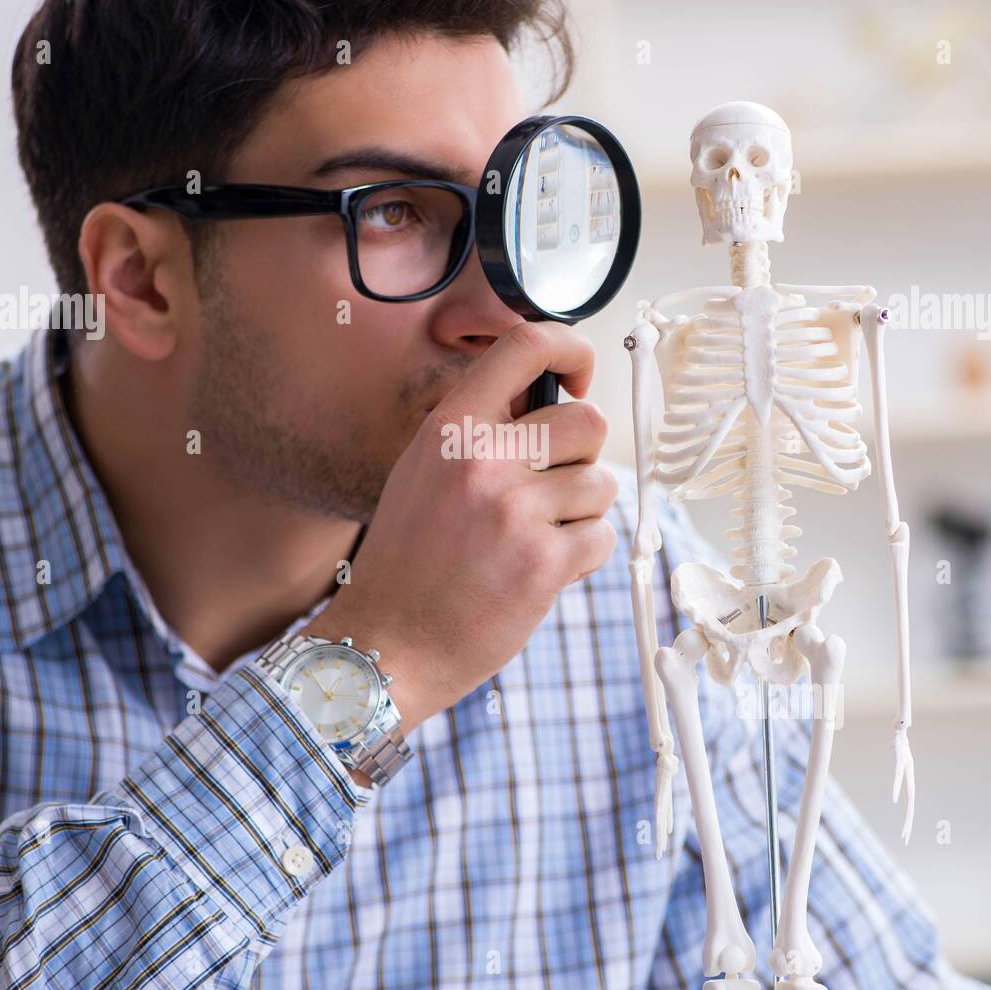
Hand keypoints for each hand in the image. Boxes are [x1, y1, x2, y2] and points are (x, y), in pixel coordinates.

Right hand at [299, 322, 618, 737]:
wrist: (388, 643)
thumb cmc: (408, 561)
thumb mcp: (425, 473)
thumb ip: (481, 431)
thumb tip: (553, 398)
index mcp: (451, 429)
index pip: (526, 346)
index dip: (571, 351)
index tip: (578, 379)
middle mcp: (483, 460)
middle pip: (588, 422)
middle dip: (582, 456)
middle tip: (551, 487)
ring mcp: (515, 511)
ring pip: (601, 484)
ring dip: (581, 512)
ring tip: (535, 537)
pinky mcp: (544, 563)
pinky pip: (602, 536)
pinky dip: (583, 554)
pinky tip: (540, 570)